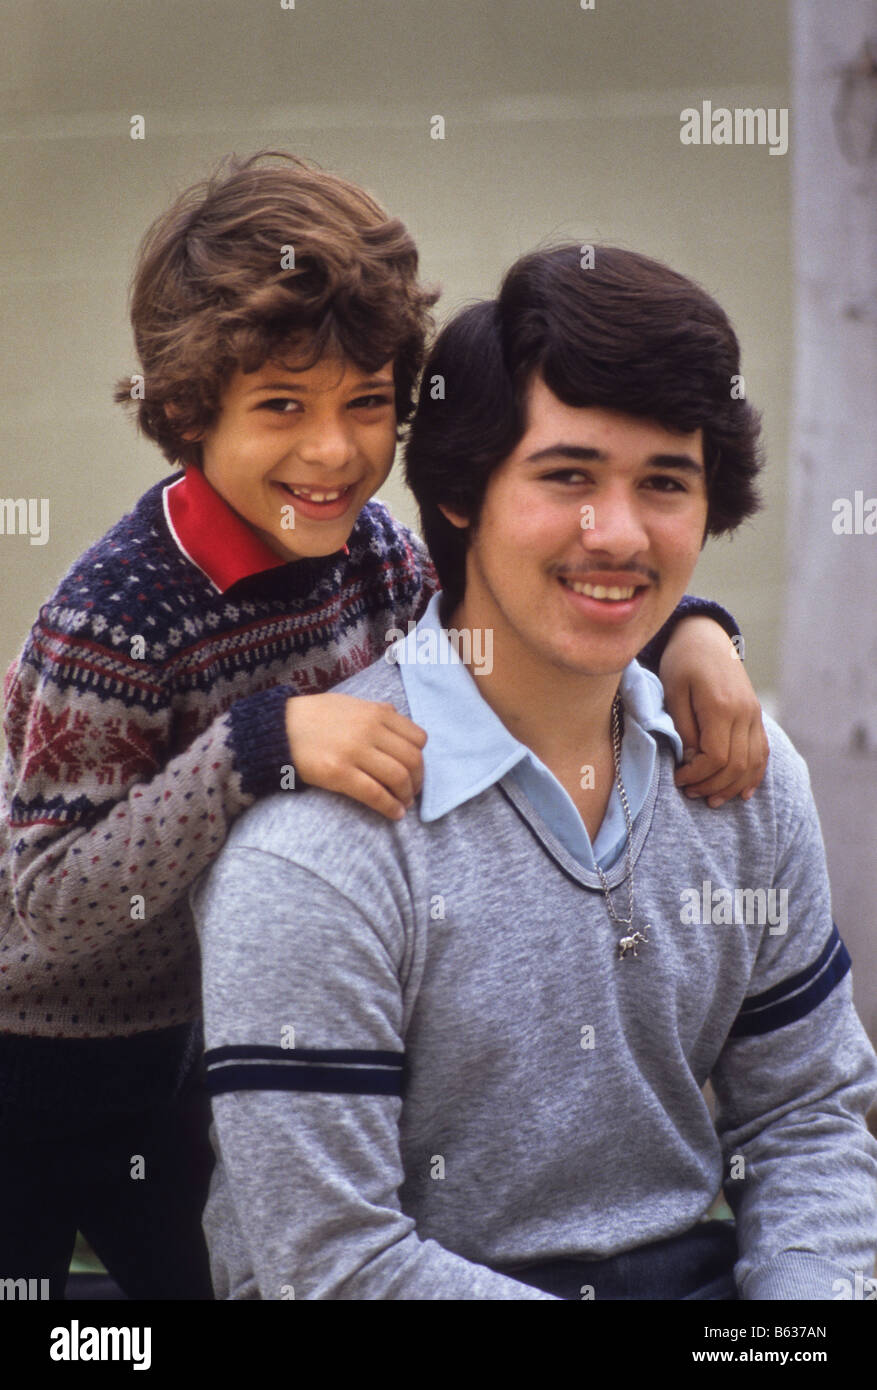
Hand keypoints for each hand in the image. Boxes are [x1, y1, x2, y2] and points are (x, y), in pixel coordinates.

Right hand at [285, 692, 426, 819]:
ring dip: (407, 795)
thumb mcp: (348, 704)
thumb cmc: (313, 717)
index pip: (418, 738)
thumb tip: (395, 715)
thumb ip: (374, 710)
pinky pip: (375, 794)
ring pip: (399, 777)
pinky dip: (390, 807)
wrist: (277, 728)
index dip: (421, 759)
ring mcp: (355, 751)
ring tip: (403, 804)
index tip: (415, 770)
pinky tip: (394, 814)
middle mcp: (370, 730)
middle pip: (412, 760)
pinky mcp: (339, 772)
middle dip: (418, 781)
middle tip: (412, 791)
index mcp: (376, 713)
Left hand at [658, 617, 768, 806]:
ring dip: (732, 786)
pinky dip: (754, 775)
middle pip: (737, 765)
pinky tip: (742, 792)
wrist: (705, 637)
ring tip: (712, 799)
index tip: (679, 778)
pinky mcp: (756, 716)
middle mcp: (745, 713)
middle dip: (712, 785)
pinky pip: (762, 752)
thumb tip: (694, 760)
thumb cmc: (682, 663)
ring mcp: (754, 715)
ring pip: (753, 763)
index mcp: (721, 706)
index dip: (698, 775)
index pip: (716, 756)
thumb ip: (684, 728)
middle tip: (690, 792)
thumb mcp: (673, 692)